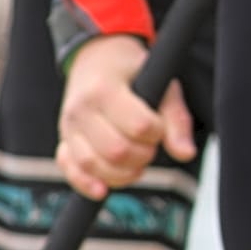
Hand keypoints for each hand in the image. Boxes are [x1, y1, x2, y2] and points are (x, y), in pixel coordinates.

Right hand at [55, 33, 194, 199]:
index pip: (140, 126)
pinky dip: (86, 184)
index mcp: (105, 89)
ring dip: (123, 173)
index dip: (158, 132)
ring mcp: (69, 127)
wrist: (97, 58)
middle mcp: (81, 109)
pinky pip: (71, 171)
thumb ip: (177, 119)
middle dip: (143, 155)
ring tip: (136, 161)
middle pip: (116, 151)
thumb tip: (185, 154)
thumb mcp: (161, 84)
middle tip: (149, 143)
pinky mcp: (65, 142)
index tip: (159, 125)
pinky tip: (103, 191)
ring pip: (93, 165)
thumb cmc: (134, 71)